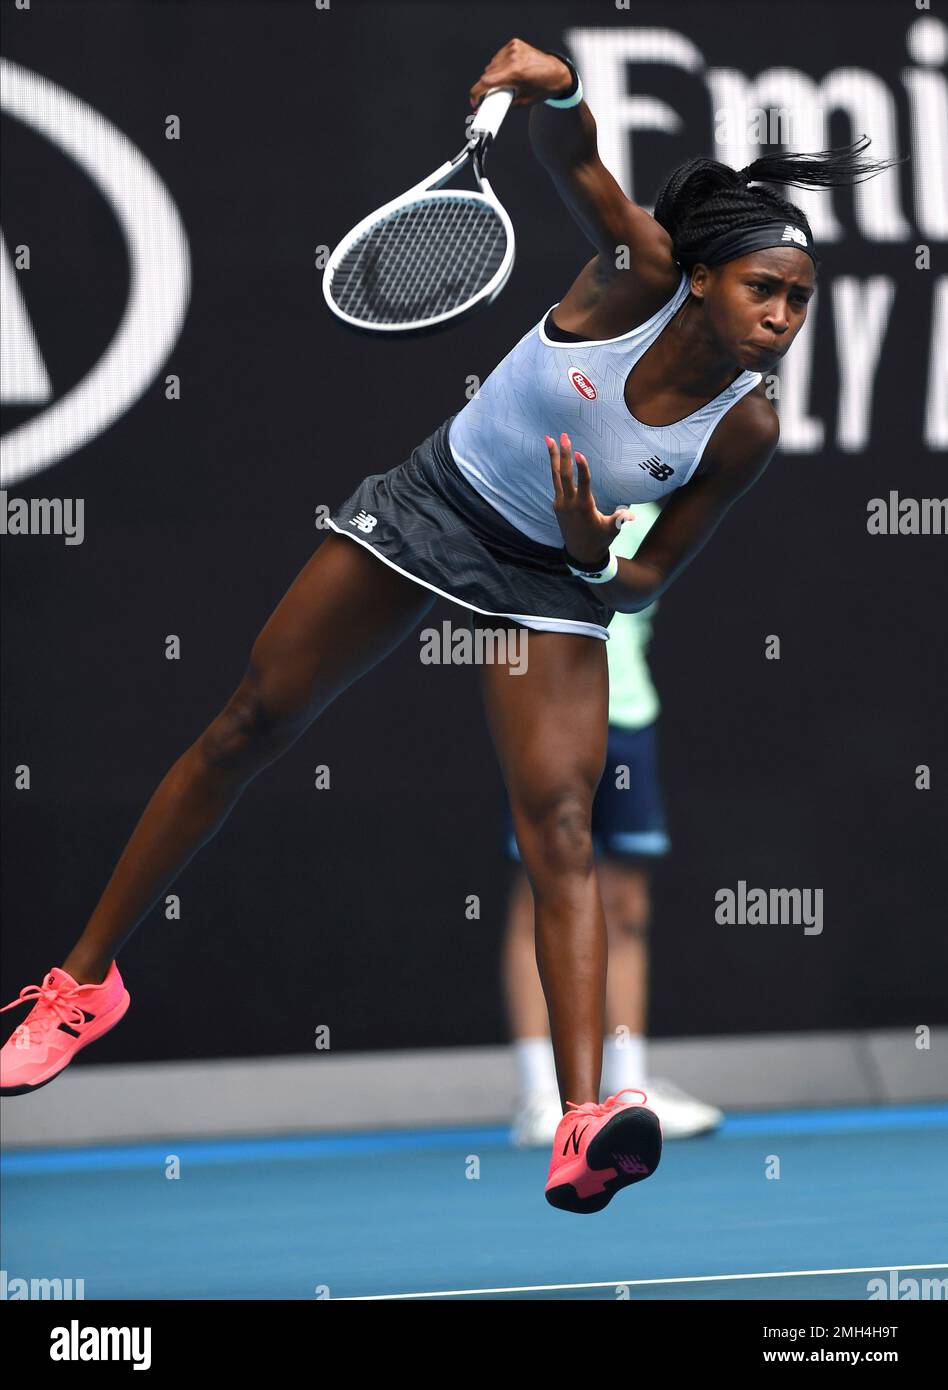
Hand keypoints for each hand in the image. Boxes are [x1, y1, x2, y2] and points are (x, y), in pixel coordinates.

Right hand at [469, 38, 571, 109]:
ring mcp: (513, 49)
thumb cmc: (543, 87)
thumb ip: (504, 103)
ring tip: (506, 81)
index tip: (474, 100)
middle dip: (488, 86)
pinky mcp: (514, 44)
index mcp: (515, 73)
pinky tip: (508, 70)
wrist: (557, 72)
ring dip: (493, 75)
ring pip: (491, 65)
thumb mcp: (523, 101)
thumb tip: (490, 108)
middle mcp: (513, 58)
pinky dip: (499, 65)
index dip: (476, 93)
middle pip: (487, 74)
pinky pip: (498, 57)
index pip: (486, 81)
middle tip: (495, 94)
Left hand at [546, 432, 632, 566]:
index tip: (579, 453)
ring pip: (555, 476)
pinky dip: (555, 468)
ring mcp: (560, 503)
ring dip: (553, 456)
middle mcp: (569, 503)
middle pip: (564, 475)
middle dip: (563, 454)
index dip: (582, 468)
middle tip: (563, 436)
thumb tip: (632, 516)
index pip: (583, 483)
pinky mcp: (556, 504)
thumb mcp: (612, 530)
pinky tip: (555, 456)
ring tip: (549, 438)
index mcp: (584, 507)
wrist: (581, 554)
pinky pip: (556, 483)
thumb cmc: (600, 539)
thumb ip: (620, 519)